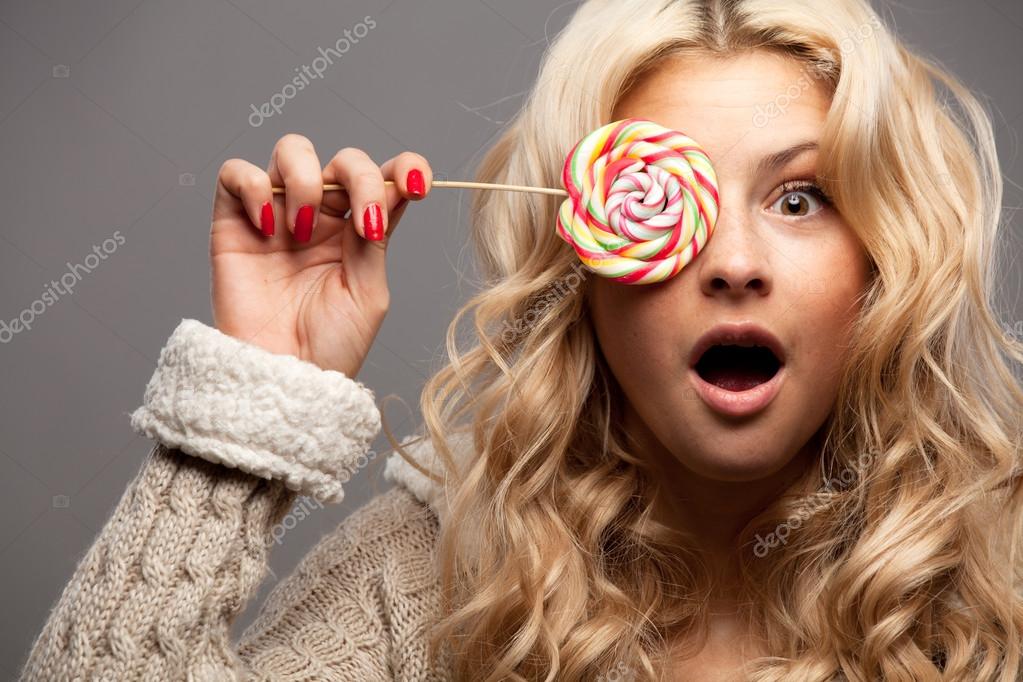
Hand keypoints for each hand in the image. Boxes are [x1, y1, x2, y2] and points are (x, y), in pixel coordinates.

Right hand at [209, 133, 430, 377]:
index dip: (404, 166)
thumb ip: (374, 238)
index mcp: (360, 229)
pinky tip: (268, 228)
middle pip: (344, 159)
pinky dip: (255, 187)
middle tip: (363, 225)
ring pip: (292, 149)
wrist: (284, 378)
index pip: (385, 176)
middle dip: (361, 178)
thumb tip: (388, 189)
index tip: (419, 184)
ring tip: (304, 230)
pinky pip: (236, 173)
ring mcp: (277, 214)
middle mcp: (322, 215)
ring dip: (307, 180)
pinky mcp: (233, 223)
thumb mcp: (368, 292)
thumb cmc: (330, 346)